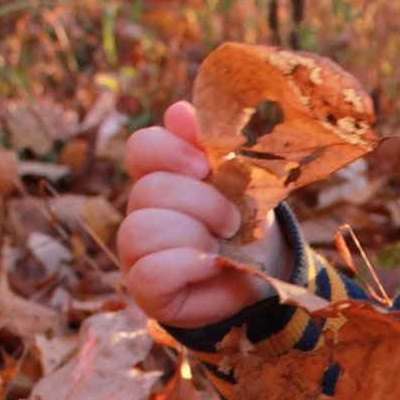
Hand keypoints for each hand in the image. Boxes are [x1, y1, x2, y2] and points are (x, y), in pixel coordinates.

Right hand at [118, 100, 285, 326]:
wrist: (262, 279)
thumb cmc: (246, 230)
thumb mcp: (241, 185)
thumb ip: (215, 151)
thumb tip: (179, 111)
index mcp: (162, 177)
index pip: (141, 148)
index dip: (169, 150)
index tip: (205, 166)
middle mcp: (141, 211)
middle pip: (149, 190)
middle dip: (202, 203)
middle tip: (232, 222)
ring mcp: (137, 251)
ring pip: (143, 229)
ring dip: (194, 236)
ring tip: (220, 249)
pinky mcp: (145, 288)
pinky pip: (151, 270)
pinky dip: (187, 265)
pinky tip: (211, 267)